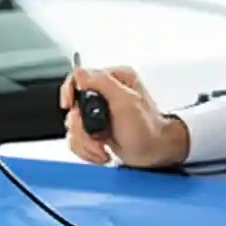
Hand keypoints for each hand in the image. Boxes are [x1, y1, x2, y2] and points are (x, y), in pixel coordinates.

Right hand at [59, 65, 188, 167]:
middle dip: (81, 128)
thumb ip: (102, 83)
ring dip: (85, 142)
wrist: (155, 153)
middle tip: (96, 136)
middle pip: (74, 107)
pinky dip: (87, 150)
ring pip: (73, 126)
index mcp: (114, 79)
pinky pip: (78, 139)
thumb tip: (80, 71)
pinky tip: (100, 152)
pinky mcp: (97, 130)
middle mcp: (105, 94)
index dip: (70, 92)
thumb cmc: (148, 128)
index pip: (79, 78)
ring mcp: (100, 114)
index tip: (69, 105)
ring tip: (101, 148)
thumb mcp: (126, 101)